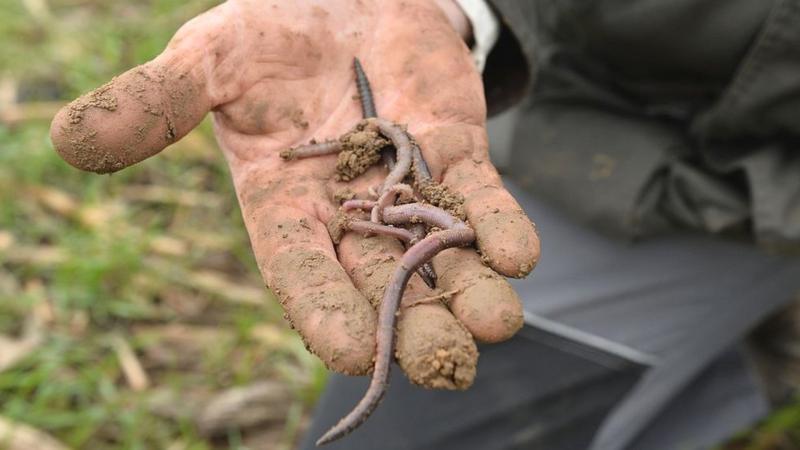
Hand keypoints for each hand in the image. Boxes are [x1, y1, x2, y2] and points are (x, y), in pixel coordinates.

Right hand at [50, 0, 539, 387]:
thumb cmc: (265, 33)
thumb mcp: (208, 60)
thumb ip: (159, 101)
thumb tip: (75, 140)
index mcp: (283, 208)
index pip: (302, 273)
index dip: (324, 312)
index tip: (351, 354)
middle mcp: (349, 215)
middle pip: (381, 284)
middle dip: (412, 326)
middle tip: (443, 365)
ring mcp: (410, 190)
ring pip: (440, 255)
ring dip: (469, 292)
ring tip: (494, 324)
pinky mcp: (457, 155)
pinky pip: (481, 199)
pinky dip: (499, 228)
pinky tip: (516, 257)